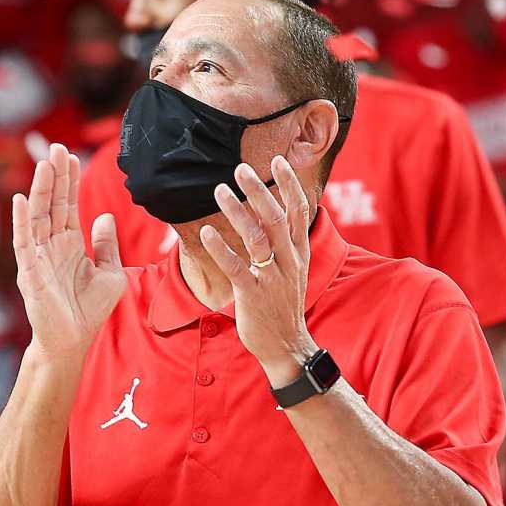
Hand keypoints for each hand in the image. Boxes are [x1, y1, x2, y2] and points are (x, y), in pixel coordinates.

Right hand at [11, 143, 125, 359]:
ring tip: (44, 164)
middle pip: (52, 204)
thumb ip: (107, 245)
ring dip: (40, 190)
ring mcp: (38, 257)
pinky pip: (24, 242)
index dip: (70, 180)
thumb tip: (107, 217)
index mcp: (70, 243)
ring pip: (38, 216)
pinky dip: (21, 220)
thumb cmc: (89, 310)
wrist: (73, 342)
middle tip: (57, 147)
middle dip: (55, 176)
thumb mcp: (110, 273)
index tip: (72, 155)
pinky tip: (21, 199)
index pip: (68, 204)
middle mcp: (52, 245)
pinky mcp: (30, 272)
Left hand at [198, 158, 318, 386]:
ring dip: (237, 211)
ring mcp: (272, 277)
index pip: (299, 211)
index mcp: (299, 253)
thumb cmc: (284, 304)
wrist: (287, 345)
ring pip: (256, 237)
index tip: (279, 160)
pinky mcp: (253, 294)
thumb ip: (287, 242)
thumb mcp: (294, 270)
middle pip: (276, 218)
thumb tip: (275, 212)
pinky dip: (221, 247)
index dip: (289, 185)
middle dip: (260, 190)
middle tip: (241, 168)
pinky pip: (236, 267)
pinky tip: (206, 231)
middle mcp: (288, 261)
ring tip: (220, 190)